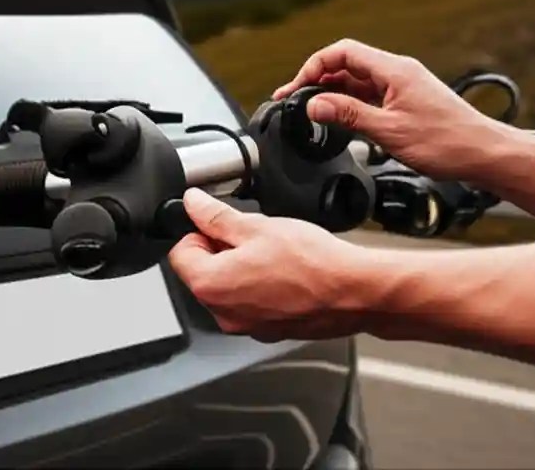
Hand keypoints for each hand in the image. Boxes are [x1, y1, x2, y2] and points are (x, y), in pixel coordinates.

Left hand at [167, 188, 375, 341]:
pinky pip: (250, 304)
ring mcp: (246, 326)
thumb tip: (192, 203)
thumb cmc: (312, 263)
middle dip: (220, 252)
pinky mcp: (267, 331)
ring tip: (273, 256)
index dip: (199, 233)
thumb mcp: (257, 226)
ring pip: (228, 289)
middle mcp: (222, 313)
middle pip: (202, 273)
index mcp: (211, 285)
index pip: (179, 254)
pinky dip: (260, 288)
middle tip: (253, 238)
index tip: (220, 226)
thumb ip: (215, 216)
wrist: (355, 293)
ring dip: (241, 269)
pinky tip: (284, 274)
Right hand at [273, 38, 515, 180]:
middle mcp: (398, 72)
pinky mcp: (407, 101)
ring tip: (312, 112)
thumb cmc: (448, 143)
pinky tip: (340, 119)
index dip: (314, 66)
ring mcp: (403, 86)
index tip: (296, 88)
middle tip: (294, 100)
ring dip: (333, 93)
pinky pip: (370, 95)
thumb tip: (313, 104)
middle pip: (347, 64)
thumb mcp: (389, 131)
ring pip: (357, 81)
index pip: (342, 52)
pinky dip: (350, 104)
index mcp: (394, 70)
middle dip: (318, 79)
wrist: (485, 154)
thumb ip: (348, 115)